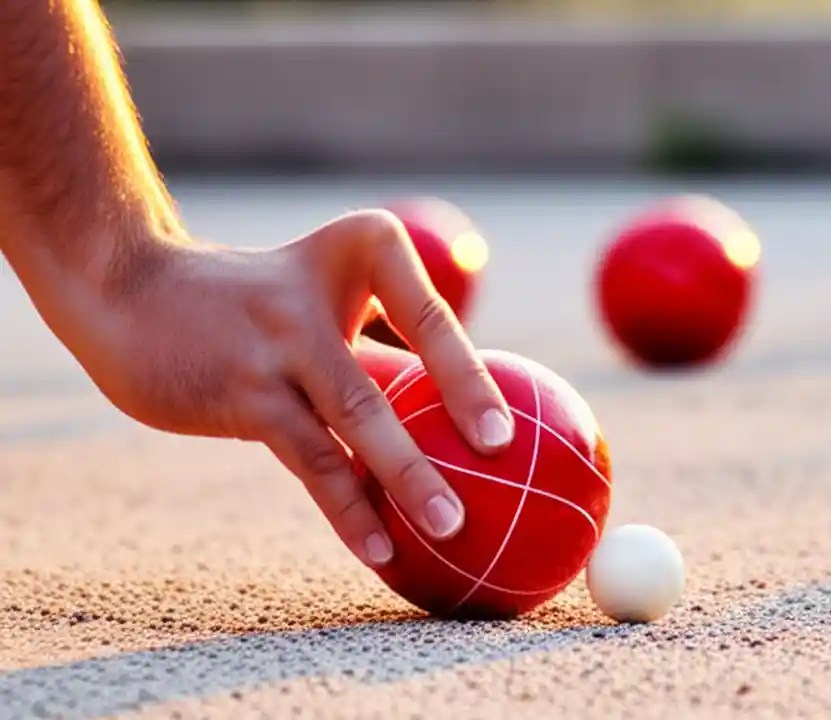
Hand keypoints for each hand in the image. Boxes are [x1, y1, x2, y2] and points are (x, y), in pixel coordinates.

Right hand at [62, 210, 514, 566]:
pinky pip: (311, 460)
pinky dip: (349, 508)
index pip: (431, 317)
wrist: (129, 288)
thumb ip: (385, 346)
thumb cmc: (255, 305)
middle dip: (459, 409)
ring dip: (408, 478)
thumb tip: (466, 421)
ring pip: (358, 418)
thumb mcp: (322, 303)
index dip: (471, 375)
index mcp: (360, 251)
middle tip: (504, 458)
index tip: (507, 432)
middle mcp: (319, 294)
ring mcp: (278, 343)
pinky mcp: (244, 392)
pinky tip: (379, 548)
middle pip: (402, 365)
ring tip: (451, 526)